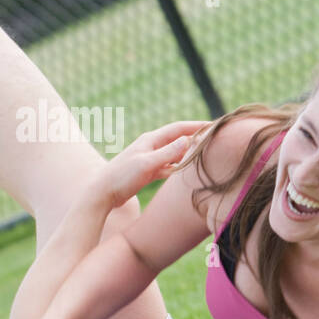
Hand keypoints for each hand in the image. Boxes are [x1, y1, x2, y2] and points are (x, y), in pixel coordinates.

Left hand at [95, 119, 211, 207]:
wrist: (102, 193)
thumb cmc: (122, 177)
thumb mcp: (147, 164)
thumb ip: (168, 152)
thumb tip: (188, 139)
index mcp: (151, 140)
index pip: (179, 128)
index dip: (197, 126)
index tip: (215, 125)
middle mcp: (151, 146)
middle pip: (179, 138)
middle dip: (196, 137)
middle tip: (216, 138)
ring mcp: (150, 159)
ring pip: (175, 153)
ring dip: (190, 152)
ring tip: (207, 154)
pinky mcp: (149, 171)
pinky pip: (170, 166)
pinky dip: (180, 166)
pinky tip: (189, 171)